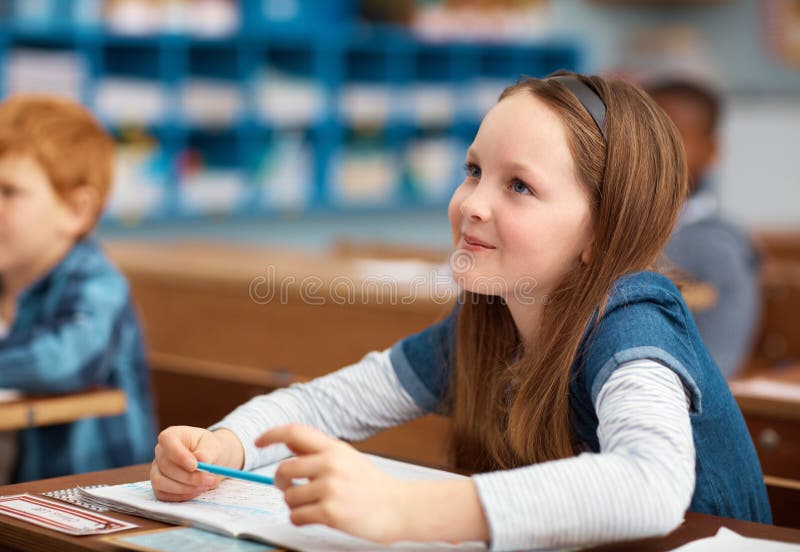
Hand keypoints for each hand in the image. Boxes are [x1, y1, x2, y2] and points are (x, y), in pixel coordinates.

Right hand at [151, 426, 243, 501]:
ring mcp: (157, 469)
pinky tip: (195, 491)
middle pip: (166, 466)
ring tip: (204, 486)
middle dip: (189, 477)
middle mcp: (160, 452)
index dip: (179, 454)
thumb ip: (207, 452)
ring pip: (160, 482)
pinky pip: (162, 494)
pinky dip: (180, 496)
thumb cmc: (210, 450)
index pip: (167, 440)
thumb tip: (200, 461)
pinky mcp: (158, 485)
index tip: (195, 465)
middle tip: (209, 479)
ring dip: (184, 488)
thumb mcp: (213, 446)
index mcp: (172, 436)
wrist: (211, 460)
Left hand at [256, 424, 410, 543]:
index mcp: (334, 448)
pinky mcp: (330, 512)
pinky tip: (313, 517)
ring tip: (310, 506)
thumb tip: (289, 444)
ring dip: (293, 504)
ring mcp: (330, 488)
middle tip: (287, 488)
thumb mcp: (347, 458)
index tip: (258, 441)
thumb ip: (319, 452)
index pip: (295, 431)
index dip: (272, 434)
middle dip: (280, 482)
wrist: (399, 508)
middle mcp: (331, 464)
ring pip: (288, 496)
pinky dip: (299, 519)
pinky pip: (296, 516)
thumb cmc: (373, 485)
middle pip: (284, 469)